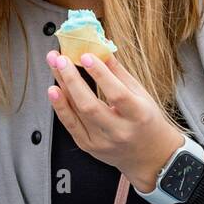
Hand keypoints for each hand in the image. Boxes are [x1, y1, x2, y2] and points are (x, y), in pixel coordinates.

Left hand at [45, 49, 187, 193]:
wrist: (149, 156)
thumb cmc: (146, 120)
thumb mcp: (141, 94)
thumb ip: (119, 73)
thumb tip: (100, 48)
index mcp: (138, 116)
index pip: (117, 94)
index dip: (100, 75)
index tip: (86, 55)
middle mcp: (119, 132)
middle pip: (90, 106)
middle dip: (72, 80)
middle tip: (61, 58)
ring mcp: (101, 142)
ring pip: (76, 114)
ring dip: (62, 88)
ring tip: (54, 66)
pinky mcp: (88, 146)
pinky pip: (70, 125)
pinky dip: (60, 106)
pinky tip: (54, 90)